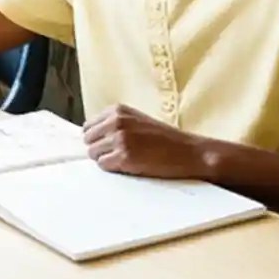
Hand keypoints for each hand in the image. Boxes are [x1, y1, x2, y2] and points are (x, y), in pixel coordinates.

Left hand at [82, 104, 209, 179]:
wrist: (190, 152)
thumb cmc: (165, 140)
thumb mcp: (137, 121)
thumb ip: (115, 124)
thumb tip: (90, 137)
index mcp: (118, 110)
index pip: (88, 126)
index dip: (98, 139)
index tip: (111, 144)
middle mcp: (116, 121)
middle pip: (88, 140)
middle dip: (100, 149)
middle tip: (120, 153)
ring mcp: (119, 139)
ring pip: (93, 154)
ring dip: (107, 160)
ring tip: (128, 158)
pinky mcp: (124, 156)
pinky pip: (103, 165)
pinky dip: (114, 169)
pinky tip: (131, 165)